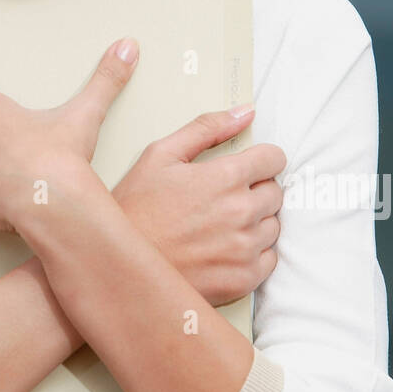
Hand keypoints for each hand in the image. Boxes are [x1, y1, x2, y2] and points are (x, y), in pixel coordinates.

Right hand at [111, 108, 285, 305]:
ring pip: (273, 226)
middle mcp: (242, 212)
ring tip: (220, 224)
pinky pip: (268, 260)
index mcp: (226, 177)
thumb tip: (246, 111)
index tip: (247, 166)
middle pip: (275, 192)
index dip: (260, 159)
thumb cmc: (134, 207)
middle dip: (256, 189)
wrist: (117, 266)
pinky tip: (223, 248)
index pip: (274, 159)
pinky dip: (253, 253)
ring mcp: (244, 249)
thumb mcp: (160, 155)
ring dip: (255, 221)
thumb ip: (207, 128)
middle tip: (224, 196)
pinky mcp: (242, 280)